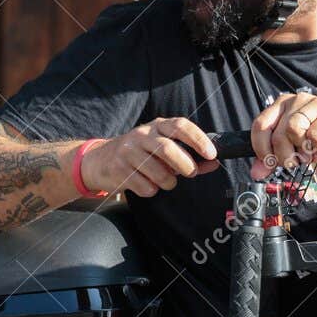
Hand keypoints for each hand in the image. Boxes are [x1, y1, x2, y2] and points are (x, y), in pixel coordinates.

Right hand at [83, 118, 218, 198]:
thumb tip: (215, 163)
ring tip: (166, 181)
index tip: (212, 154)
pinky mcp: (119, 169)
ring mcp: (128, 151)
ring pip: (158, 172)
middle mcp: (142, 135)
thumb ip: (190, 156)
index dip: (198, 139)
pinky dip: (152, 190)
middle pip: (168, 149)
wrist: (101, 160)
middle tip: (190, 173)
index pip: (180, 126)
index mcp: (157, 126)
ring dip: (168, 182)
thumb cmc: (142, 154)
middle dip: (185, 165)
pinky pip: (145, 186)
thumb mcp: (164, 149)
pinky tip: (147, 184)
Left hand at [249, 92, 316, 180]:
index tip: (270, 164)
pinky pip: (314, 134)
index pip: (259, 125)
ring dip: (299, 152)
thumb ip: (274, 159)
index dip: (261, 149)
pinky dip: (316, 151)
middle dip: (283, 156)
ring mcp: (315, 103)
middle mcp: (296, 100)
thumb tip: (255, 173)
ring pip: (292, 129)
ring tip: (308, 157)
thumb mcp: (295, 150)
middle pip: (276, 132)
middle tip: (294, 163)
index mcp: (283, 105)